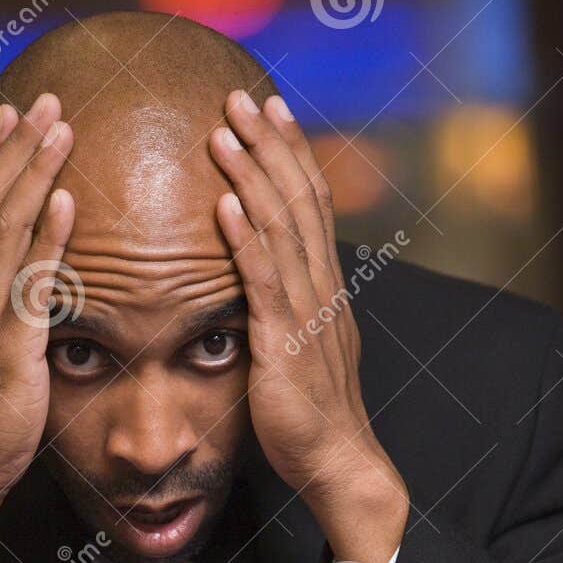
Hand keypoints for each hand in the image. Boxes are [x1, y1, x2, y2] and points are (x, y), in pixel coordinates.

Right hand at [0, 94, 74, 562]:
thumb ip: (4, 312)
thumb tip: (31, 287)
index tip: (13, 116)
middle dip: (16, 148)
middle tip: (46, 101)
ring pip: (3, 230)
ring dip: (32, 174)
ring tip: (60, 129)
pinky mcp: (7, 348)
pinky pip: (27, 282)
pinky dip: (47, 238)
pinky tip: (68, 202)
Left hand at [211, 91, 408, 562]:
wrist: (338, 465)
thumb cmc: (313, 421)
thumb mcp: (303, 355)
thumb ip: (288, 316)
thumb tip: (266, 295)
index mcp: (327, 290)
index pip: (312, 207)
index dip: (292, 156)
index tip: (273, 113)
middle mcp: (322, 291)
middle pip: (299, 202)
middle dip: (270, 146)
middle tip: (242, 98)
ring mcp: (307, 315)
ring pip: (281, 230)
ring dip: (252, 176)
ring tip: (224, 131)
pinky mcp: (286, 344)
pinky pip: (264, 281)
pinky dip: (245, 239)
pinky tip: (226, 204)